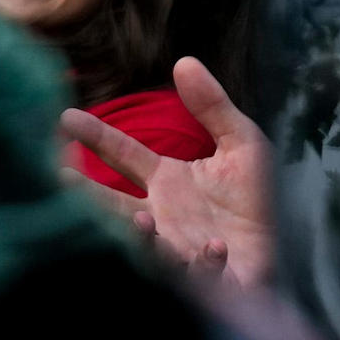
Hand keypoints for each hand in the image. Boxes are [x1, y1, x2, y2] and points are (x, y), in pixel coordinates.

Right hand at [68, 55, 276, 285]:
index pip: (122, 154)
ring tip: (142, 220)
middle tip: (61, 181)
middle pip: (113, 207)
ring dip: (141, 237)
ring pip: (146, 247)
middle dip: (87, 198)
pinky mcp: (207, 278)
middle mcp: (161, 216)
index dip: (95, 136)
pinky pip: (199, 275)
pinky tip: (214, 247)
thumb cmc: (253, 200)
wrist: (278, 250)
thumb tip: (184, 61)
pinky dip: (204, 264)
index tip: (64, 117)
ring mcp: (178, 249)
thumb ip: (213, 106)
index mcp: (166, 181)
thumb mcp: (242, 143)